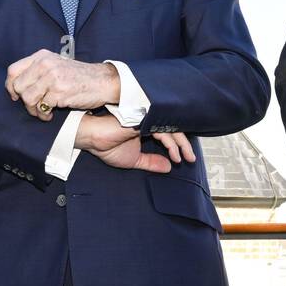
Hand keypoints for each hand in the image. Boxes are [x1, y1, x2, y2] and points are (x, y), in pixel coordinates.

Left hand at [6, 50, 120, 117]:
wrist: (102, 81)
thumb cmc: (78, 76)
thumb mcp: (56, 64)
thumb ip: (37, 70)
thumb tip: (15, 85)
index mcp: (42, 56)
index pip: (13, 70)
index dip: (10, 86)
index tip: (15, 95)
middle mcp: (45, 64)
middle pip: (18, 86)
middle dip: (23, 100)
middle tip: (33, 106)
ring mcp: (52, 77)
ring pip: (28, 98)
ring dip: (34, 110)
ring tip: (43, 111)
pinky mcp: (59, 92)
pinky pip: (42, 107)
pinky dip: (44, 115)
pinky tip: (51, 114)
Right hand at [73, 115, 193, 171]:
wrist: (93, 139)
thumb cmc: (107, 146)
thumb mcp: (134, 159)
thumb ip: (151, 162)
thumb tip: (167, 167)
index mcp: (144, 126)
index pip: (167, 132)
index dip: (178, 144)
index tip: (184, 159)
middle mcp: (147, 120)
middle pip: (172, 128)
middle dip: (184, 144)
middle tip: (191, 158)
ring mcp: (146, 118)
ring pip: (170, 128)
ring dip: (181, 144)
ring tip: (184, 158)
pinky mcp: (143, 119)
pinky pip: (162, 130)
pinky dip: (171, 143)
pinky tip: (174, 154)